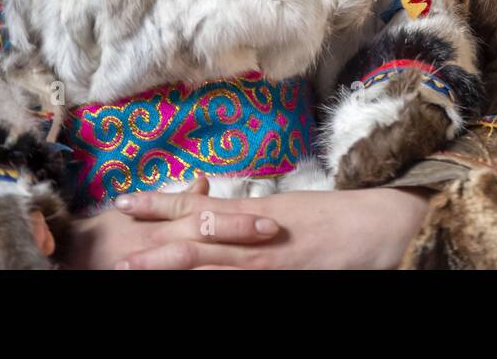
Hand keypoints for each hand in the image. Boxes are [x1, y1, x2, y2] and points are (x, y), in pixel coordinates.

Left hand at [76, 177, 432, 268]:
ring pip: (213, 269)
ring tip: (138, 270)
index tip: (124, 202)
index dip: (160, 205)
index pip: (197, 206)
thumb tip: (211, 212)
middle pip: (196, 243)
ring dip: (174, 270)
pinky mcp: (285, 281)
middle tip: (116, 254)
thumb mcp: (284, 208)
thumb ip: (247, 215)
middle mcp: (256, 236)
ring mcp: (269, 262)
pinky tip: (193, 294)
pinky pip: (244, 288)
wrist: (380, 225)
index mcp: (254, 212)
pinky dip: (218, 290)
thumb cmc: (333, 216)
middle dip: (155, 249)